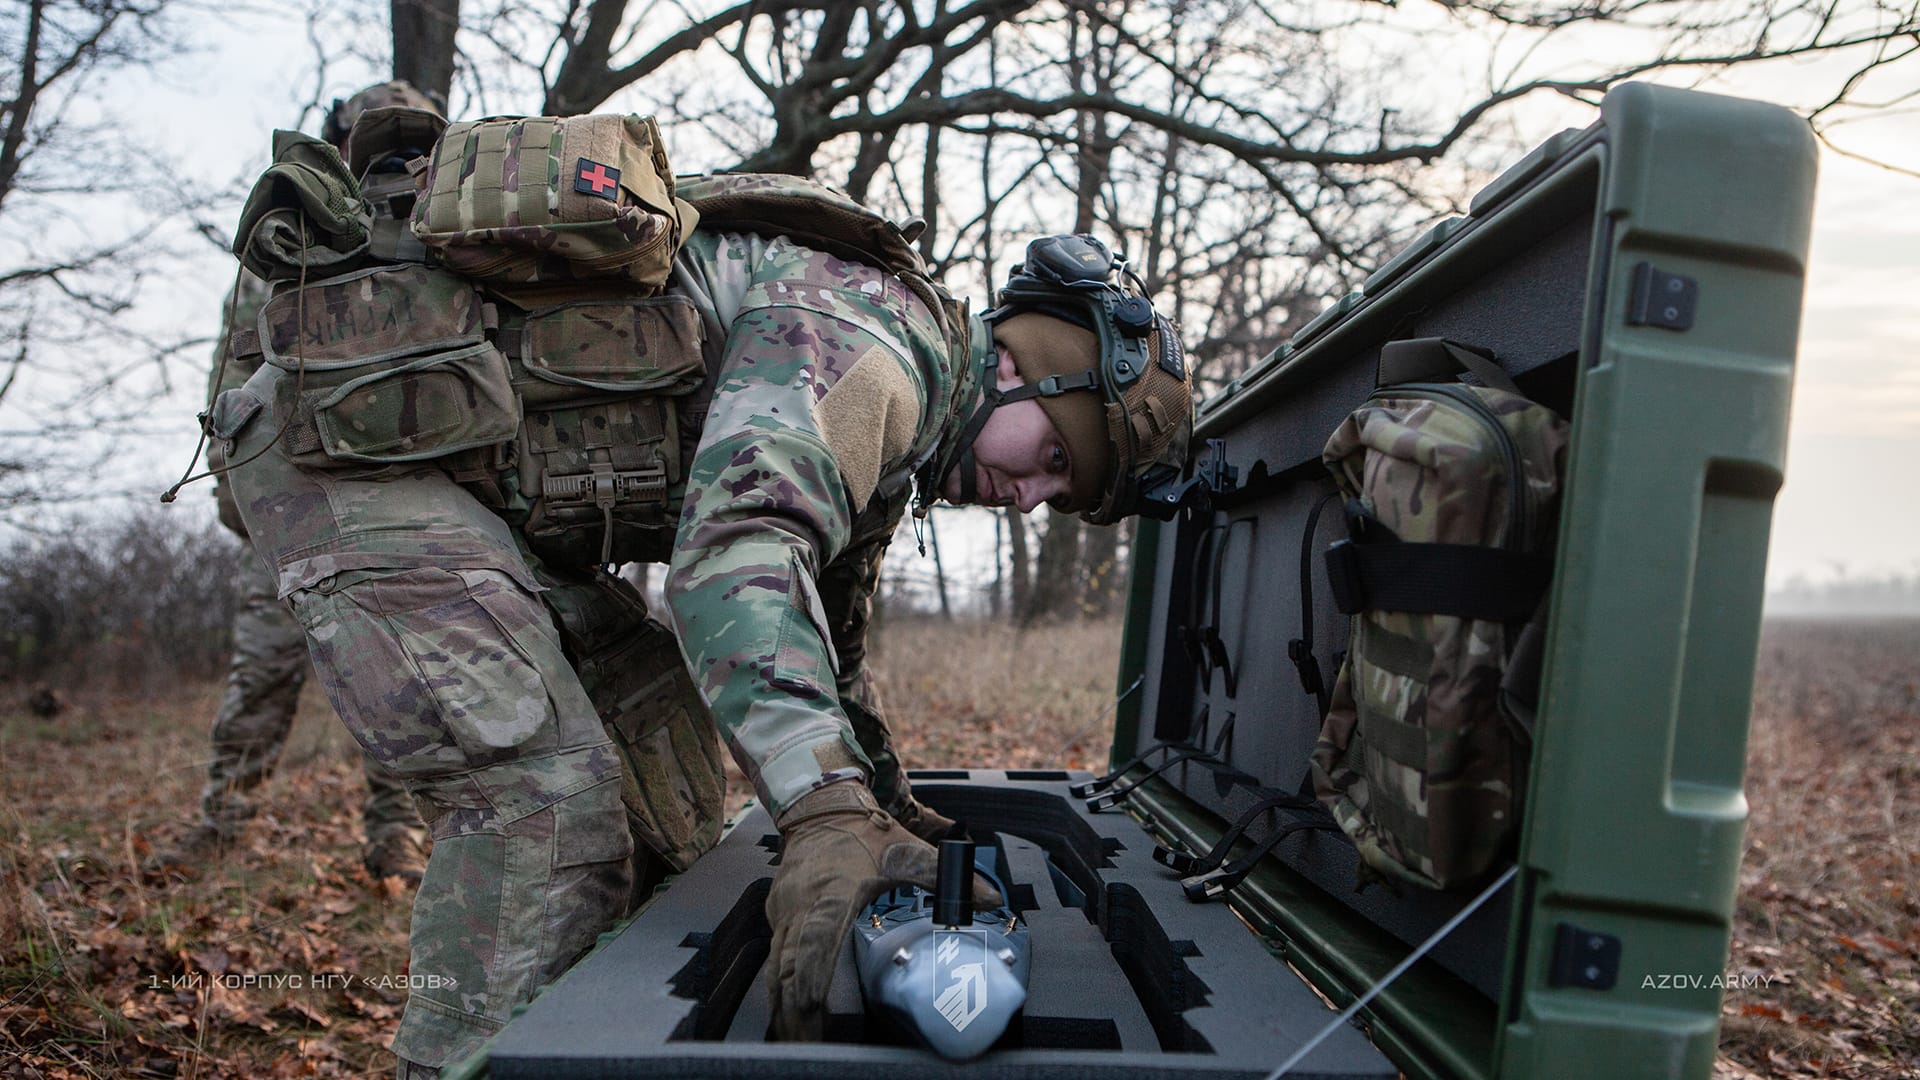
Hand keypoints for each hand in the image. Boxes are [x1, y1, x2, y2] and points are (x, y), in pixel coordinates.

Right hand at [766, 782, 999, 1039]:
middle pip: (788, 968)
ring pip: (775, 968)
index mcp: (832, 895)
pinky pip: (773, 958)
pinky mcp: (777, 914)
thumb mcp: (908, 851)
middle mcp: (800, 907)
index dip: (812, 979)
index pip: (816, 943)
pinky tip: (784, 1014)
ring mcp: (783, 912)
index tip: (814, 1011)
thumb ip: (948, 877)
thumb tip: (991, 899)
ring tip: (793, 1040)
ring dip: (782, 1006)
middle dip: (794, 1011)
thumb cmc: (864, 833)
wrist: (823, 807)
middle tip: (804, 1044)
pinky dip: (777, 988)